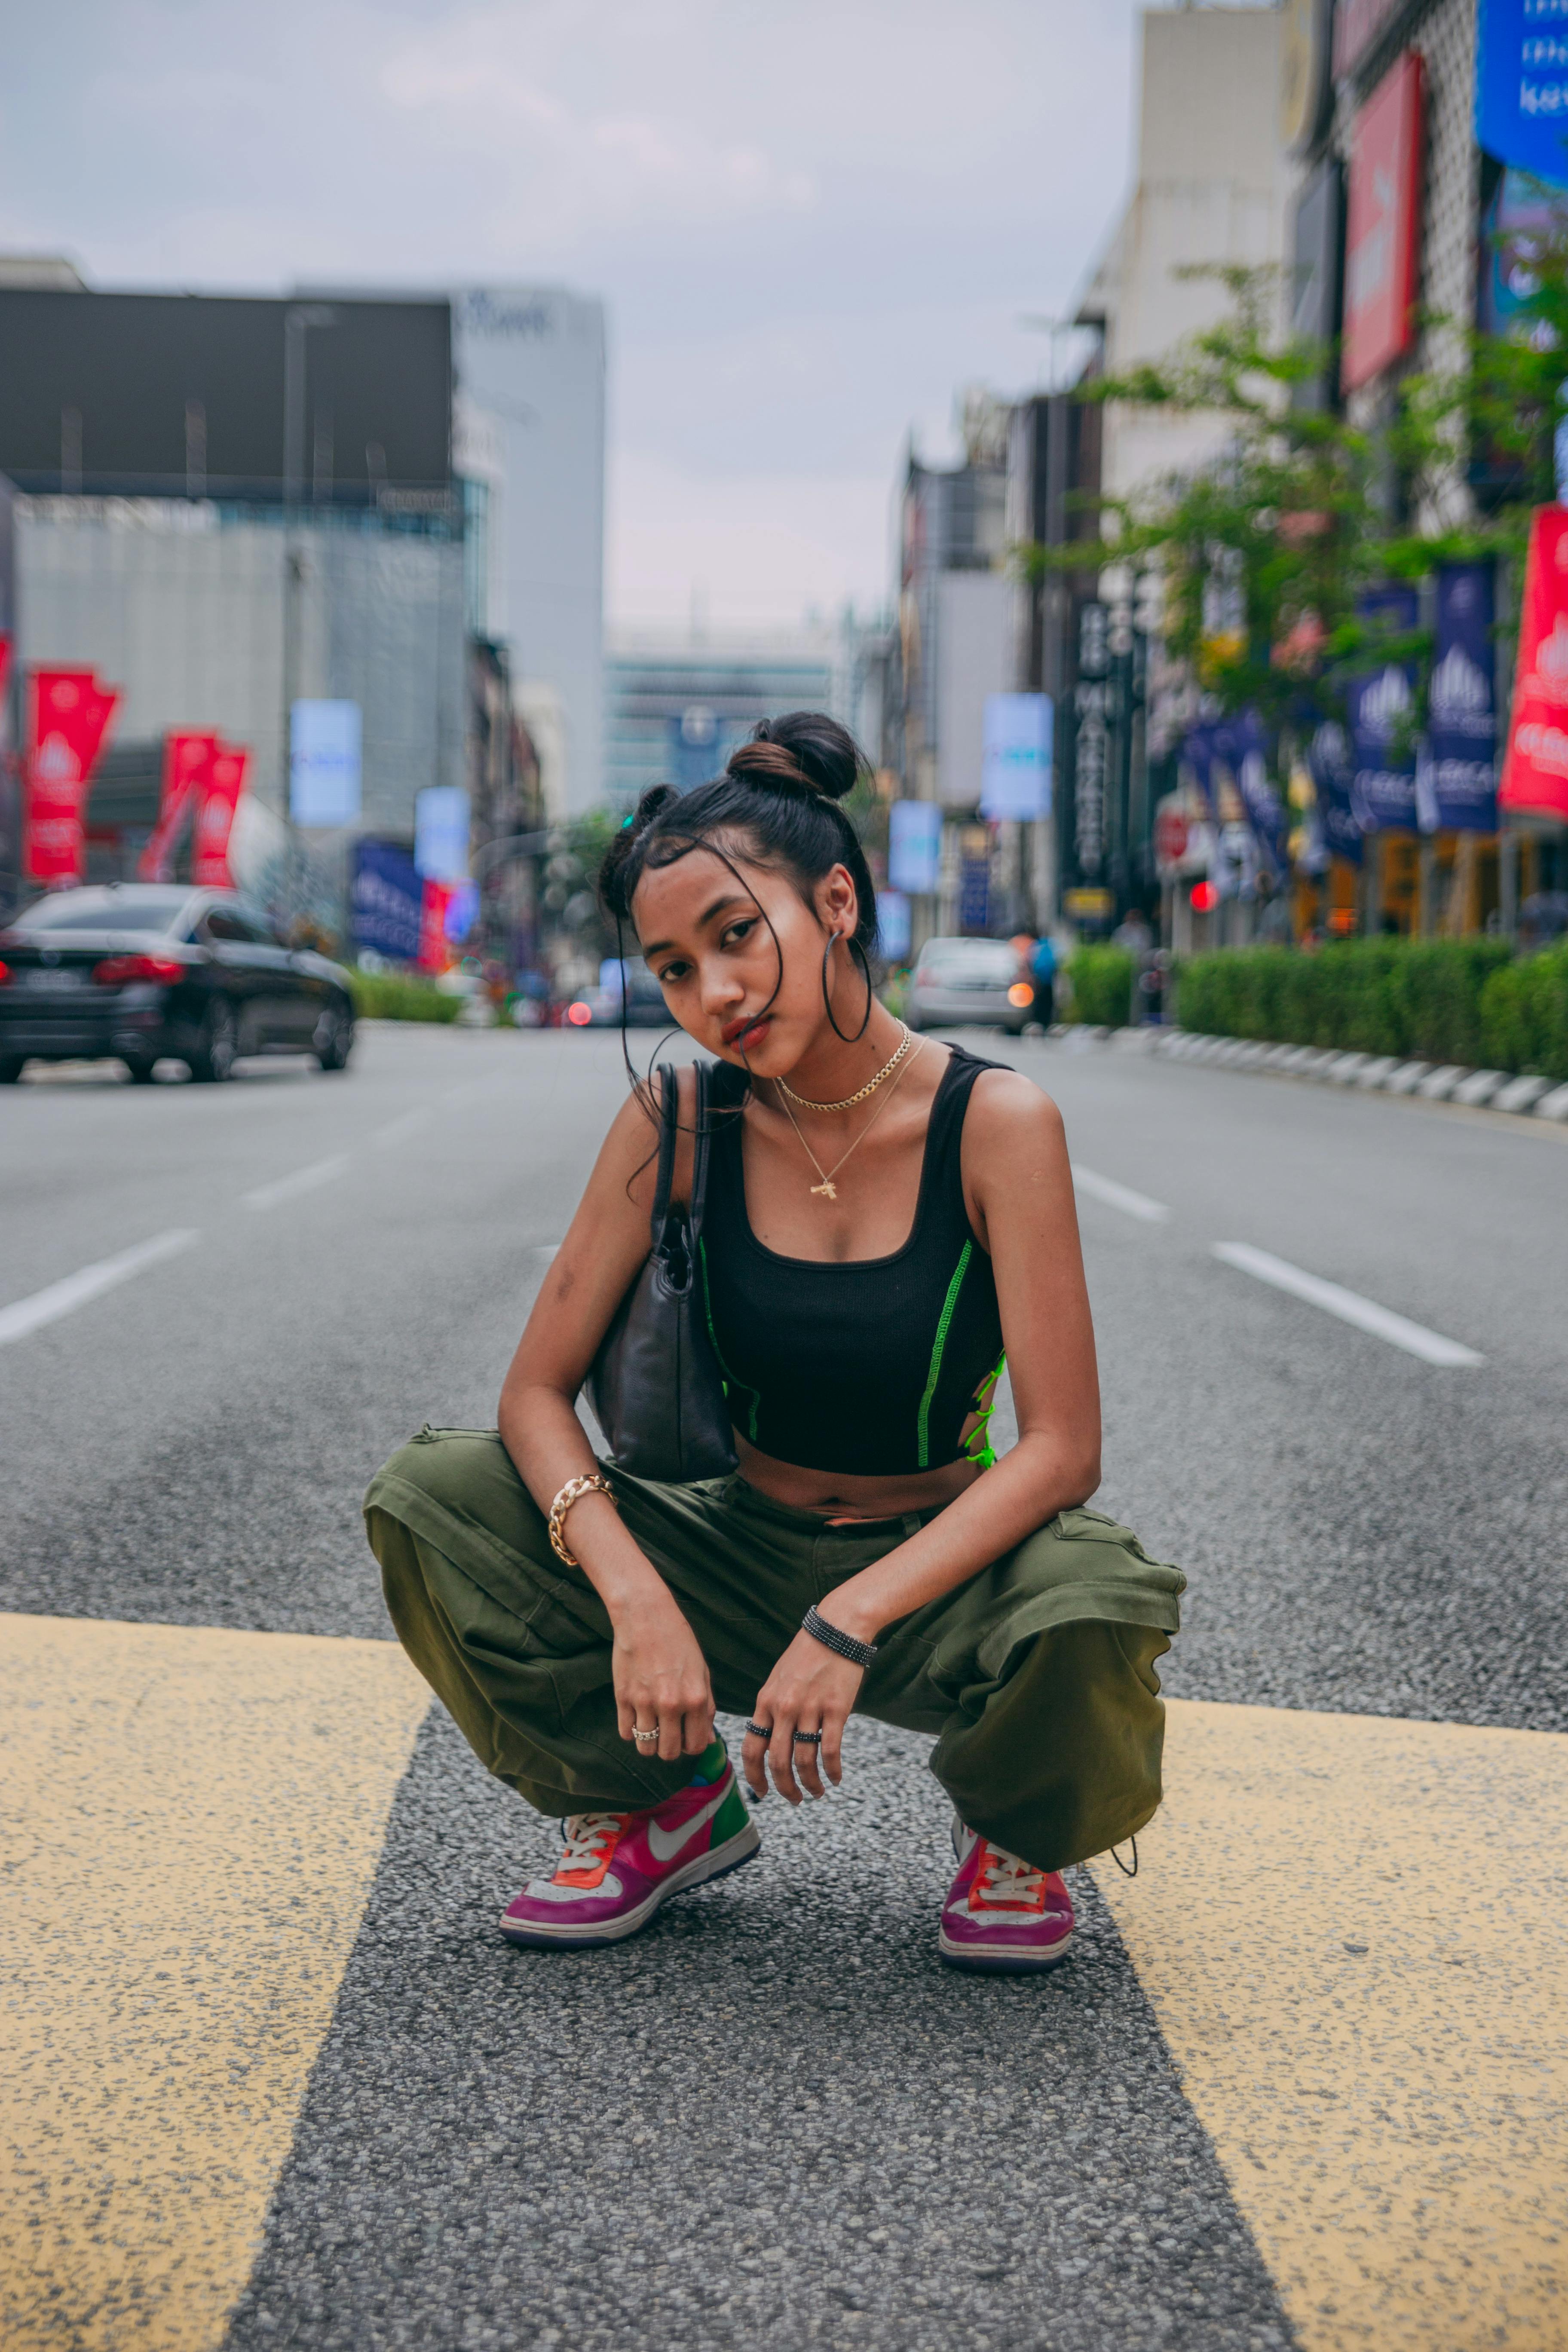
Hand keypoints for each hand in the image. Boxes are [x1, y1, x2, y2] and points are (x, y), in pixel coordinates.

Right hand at [612, 1593, 715, 1762]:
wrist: (646, 1616)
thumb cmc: (679, 1642)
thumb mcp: (702, 1673)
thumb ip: (706, 1709)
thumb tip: (708, 1740)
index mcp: (696, 1698)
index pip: (696, 1745)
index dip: (691, 1746)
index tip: (686, 1737)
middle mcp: (671, 1704)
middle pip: (669, 1752)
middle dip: (670, 1749)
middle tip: (668, 1734)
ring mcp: (645, 1702)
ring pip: (645, 1748)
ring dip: (649, 1743)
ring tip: (652, 1727)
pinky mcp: (623, 1697)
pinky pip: (626, 1733)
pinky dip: (631, 1731)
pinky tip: (637, 1717)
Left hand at [743, 1628, 864, 1804]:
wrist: (836, 1630)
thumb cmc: (806, 1655)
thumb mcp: (777, 1679)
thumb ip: (770, 1708)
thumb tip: (766, 1740)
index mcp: (765, 1702)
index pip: (752, 1748)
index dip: (755, 1776)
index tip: (763, 1792)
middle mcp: (784, 1708)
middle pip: (778, 1761)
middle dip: (784, 1788)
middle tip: (794, 1799)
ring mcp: (810, 1709)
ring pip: (805, 1760)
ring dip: (810, 1784)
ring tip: (817, 1792)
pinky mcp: (836, 1709)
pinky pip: (830, 1749)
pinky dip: (832, 1770)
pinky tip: (835, 1778)